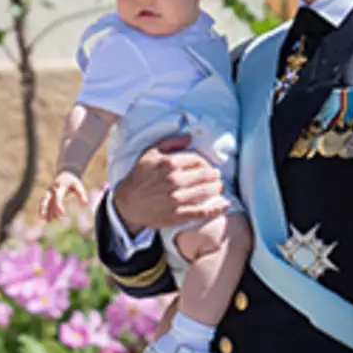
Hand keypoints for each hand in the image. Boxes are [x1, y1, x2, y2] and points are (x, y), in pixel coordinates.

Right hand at [40, 172, 87, 221]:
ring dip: (43, 211)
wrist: (65, 174)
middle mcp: (51, 190)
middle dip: (44, 208)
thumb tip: (86, 203)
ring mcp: (48, 193)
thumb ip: (81, 194)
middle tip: (43, 218)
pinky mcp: (47, 196)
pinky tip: (48, 220)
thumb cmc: (72, 182)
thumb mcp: (78, 185)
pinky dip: (45, 211)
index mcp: (59, 187)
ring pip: (43, 202)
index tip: (62, 214)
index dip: (59, 205)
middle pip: (45, 199)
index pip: (58, 197)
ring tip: (45, 221)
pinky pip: (44, 204)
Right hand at [112, 136, 228, 234]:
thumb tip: (189, 137)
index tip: (206, 166)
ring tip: (219, 186)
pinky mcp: (178, 214)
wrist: (126, 203)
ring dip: (217, 187)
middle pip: (205, 175)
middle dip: (214, 174)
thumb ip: (169, 142)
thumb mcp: (149, 153)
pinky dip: (216, 208)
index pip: (197, 160)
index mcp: (169, 163)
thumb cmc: (138, 176)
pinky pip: (202, 211)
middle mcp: (175, 181)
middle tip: (216, 176)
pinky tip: (225, 204)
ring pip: (206, 191)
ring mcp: (177, 199)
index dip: (205, 163)